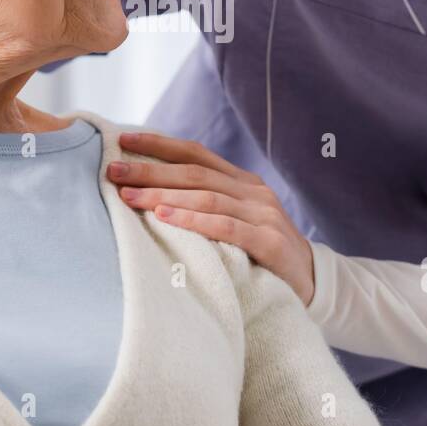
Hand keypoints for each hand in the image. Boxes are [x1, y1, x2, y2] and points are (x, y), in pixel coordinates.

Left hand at [111, 131, 316, 305]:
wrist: (313, 284)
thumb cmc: (261, 255)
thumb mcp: (236, 221)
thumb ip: (206, 205)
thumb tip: (149, 195)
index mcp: (242, 181)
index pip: (195, 153)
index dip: (159, 145)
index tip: (123, 141)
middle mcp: (253, 191)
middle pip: (194, 173)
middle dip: (150, 170)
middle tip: (113, 170)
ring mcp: (264, 215)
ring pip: (206, 196)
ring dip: (162, 195)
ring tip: (128, 196)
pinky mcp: (269, 242)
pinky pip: (225, 226)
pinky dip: (192, 220)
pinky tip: (165, 218)